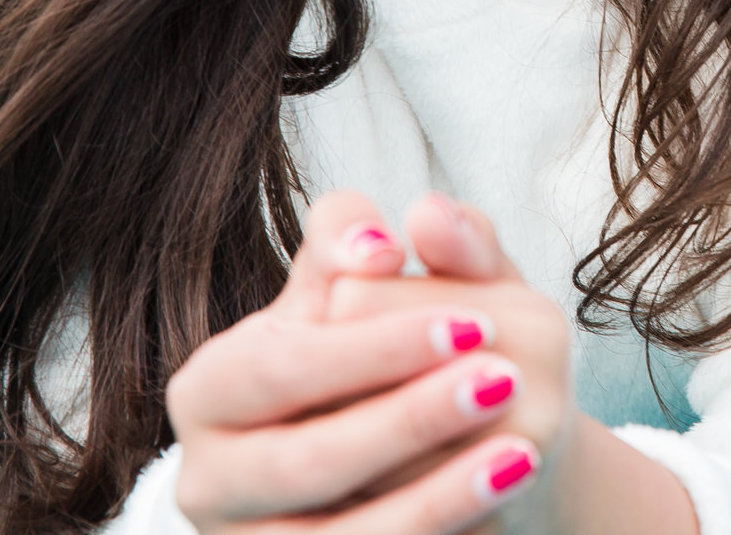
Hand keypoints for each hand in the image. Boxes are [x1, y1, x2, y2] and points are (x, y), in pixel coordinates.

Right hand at [167, 191, 545, 533]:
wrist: (400, 454)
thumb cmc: (377, 351)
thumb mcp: (364, 284)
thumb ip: (365, 238)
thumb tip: (403, 226)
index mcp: (208, 390)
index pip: (282, 368)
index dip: (375, 348)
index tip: (476, 322)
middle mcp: (209, 479)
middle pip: (304, 461)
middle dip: (408, 422)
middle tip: (504, 382)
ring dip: (433, 500)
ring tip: (522, 454)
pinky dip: (434, 534)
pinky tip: (501, 502)